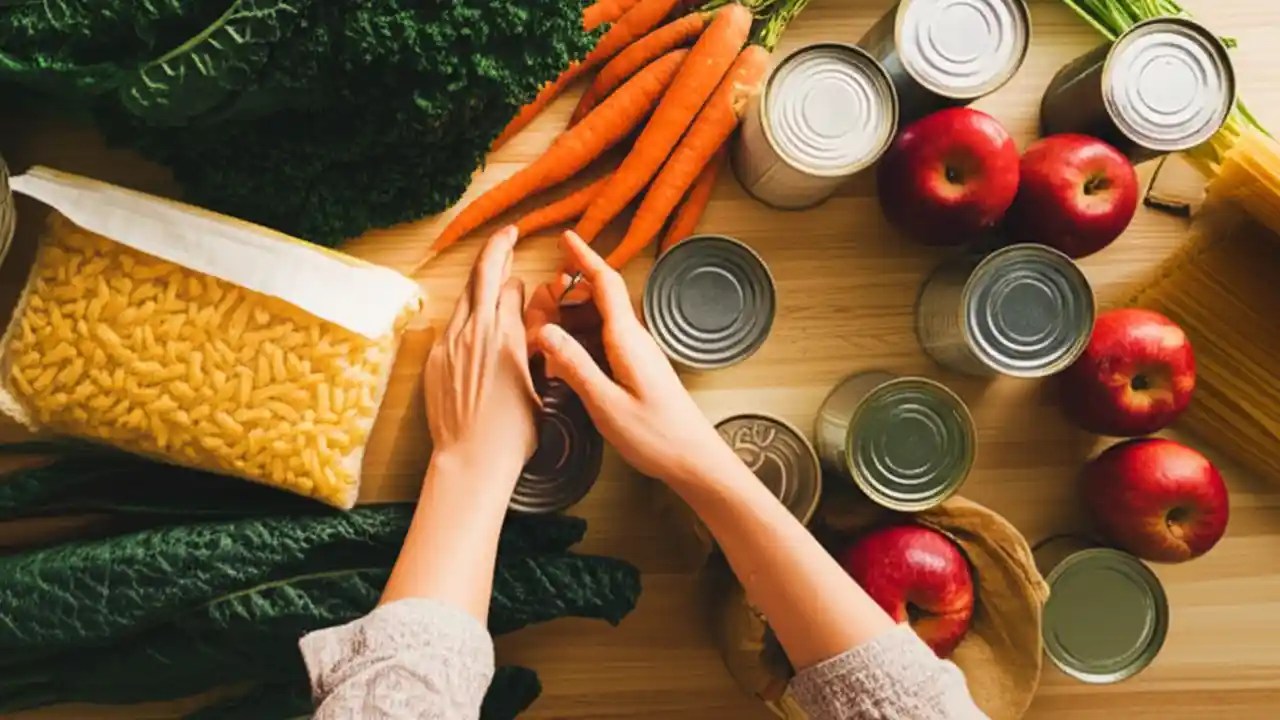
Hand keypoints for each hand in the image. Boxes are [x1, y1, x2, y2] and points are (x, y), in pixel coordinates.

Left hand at [425, 226, 536, 481]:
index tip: (523, 278)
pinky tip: (473, 324)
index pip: (510, 287)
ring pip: (465, 298)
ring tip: (490, 276)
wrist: (471, 460)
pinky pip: (451, 325)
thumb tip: (534, 319)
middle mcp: (475, 332)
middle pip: (483, 275)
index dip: (518, 280)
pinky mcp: (435, 360)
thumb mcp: (540, 385)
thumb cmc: (513, 433)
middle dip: (496, 248)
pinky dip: (465, 316)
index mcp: (507, 337)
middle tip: (508, 233)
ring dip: (478, 283)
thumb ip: (536, 345)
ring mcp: (450, 344)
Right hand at [527, 232, 730, 485]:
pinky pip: (604, 342)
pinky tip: (564, 362)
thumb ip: (574, 365)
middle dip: (564, 297)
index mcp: (628, 339)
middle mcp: (635, 339)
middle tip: (534, 310)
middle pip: (597, 299)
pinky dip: (580, 343)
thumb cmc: (656, 436)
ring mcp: (637, 354)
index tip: (566, 237)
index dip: (584, 257)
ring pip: (598, 322)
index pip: (605, 283)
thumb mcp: (606, 404)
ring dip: (570, 322)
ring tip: (541, 338)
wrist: (695, 460)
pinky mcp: (637, 370)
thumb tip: (543, 331)